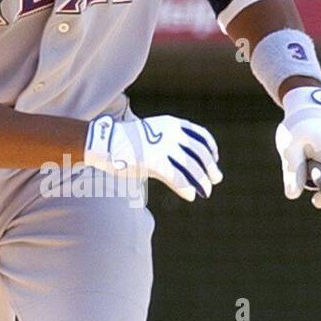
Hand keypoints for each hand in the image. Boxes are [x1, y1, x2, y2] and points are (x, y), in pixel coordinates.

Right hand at [84, 114, 221, 201]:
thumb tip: (180, 159)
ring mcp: (163, 148)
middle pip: (199, 152)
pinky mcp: (154, 162)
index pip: (200, 135)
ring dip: (201, 181)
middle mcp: (171, 134)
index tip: (215, 158)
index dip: (211, 147)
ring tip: (206, 191)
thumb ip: (167, 141)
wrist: (104, 141)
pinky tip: (190, 196)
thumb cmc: (126, 141)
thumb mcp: (151, 134)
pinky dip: (186, 188)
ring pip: (192, 168)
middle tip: (216, 179)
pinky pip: (177, 178)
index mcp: (171, 124)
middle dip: (210, 167)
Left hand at [275, 86, 320, 207]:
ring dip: (317, 167)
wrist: (310, 105)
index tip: (316, 202)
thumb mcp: (290, 148)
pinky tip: (315, 147)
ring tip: (307, 148)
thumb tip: (293, 195)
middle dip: (314, 174)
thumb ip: (293, 172)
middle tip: (300, 156)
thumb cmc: (298, 125)